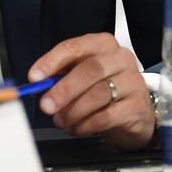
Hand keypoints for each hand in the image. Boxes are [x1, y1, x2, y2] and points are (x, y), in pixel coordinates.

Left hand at [29, 33, 153, 150]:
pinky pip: (106, 116)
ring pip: (97, 94)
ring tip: (61, 121)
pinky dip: (86, 124)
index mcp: (102, 44)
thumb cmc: (103, 87)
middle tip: (46, 106)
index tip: (34, 78)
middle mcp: (120, 59)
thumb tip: (38, 87)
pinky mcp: (137, 106)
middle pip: (89, 70)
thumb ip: (60, 77)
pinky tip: (77, 128)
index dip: (51, 62)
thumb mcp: (80, 75)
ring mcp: (132, 82)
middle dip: (63, 90)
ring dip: (73, 111)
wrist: (135, 111)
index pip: (74, 48)